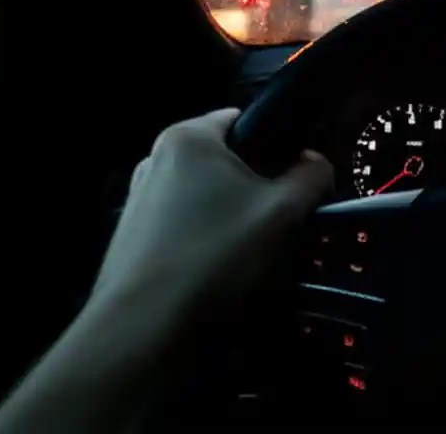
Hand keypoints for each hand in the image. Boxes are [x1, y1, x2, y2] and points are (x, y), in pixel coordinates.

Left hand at [93, 108, 332, 318]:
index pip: (245, 120)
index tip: (296, 182)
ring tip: (248, 254)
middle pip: (225, 162)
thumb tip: (315, 162)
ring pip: (205, 198)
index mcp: (188, 137)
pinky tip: (216, 272)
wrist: (145, 325)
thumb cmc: (216, 254)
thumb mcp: (283, 213)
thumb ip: (310, 176)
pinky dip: (204, 240)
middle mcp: (155, 158)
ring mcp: (138, 198)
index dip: (279, 146)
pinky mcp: (131, 236)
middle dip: (255, 188)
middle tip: (279, 223)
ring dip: (230, 218)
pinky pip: (183, 226)